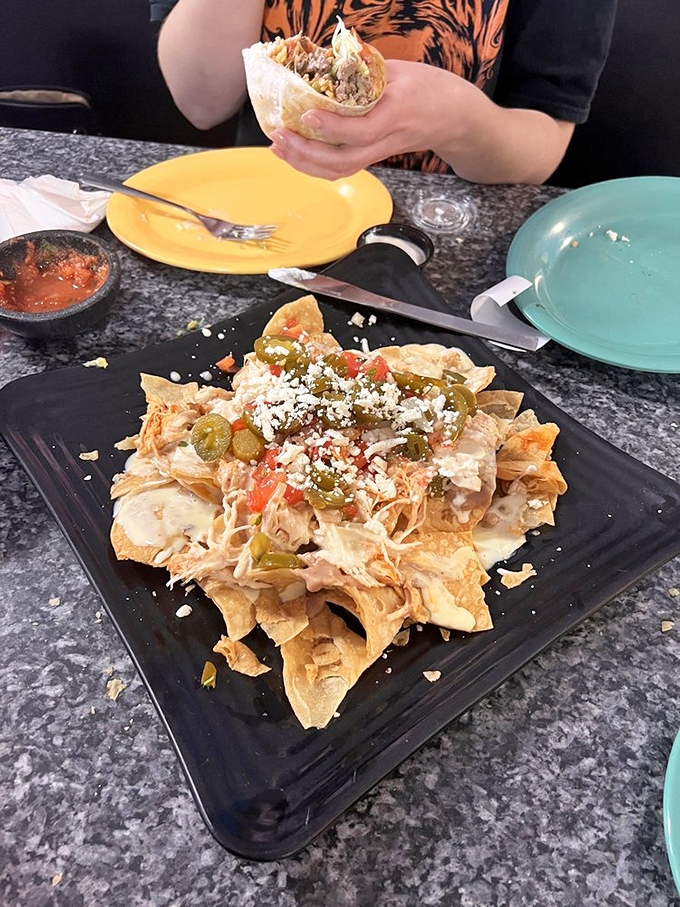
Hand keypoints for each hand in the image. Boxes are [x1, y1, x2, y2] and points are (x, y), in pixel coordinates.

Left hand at [269, 59, 469, 179]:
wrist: (454, 118)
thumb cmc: (430, 89)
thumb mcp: (401, 70)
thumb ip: (365, 71)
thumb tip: (323, 63)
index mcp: (396, 115)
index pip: (363, 130)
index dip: (333, 128)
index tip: (307, 115)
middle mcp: (386, 140)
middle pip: (344, 161)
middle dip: (307, 153)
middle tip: (279, 137)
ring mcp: (379, 153)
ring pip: (340, 170)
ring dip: (305, 164)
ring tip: (279, 148)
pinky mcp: (373, 157)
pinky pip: (342, 168)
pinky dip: (315, 165)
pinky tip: (296, 154)